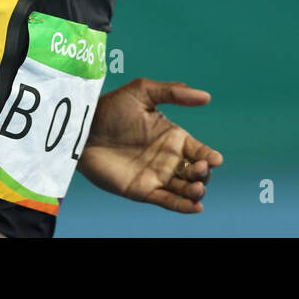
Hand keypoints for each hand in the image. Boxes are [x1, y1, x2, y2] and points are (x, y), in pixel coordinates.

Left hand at [77, 78, 223, 213]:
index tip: (215, 159)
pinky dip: (182, 206)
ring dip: (196, 191)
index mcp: (173, 137)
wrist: (83, 128)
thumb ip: (174, 92)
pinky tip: (195, 207)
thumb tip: (206, 96)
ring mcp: (156, 176)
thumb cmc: (111, 107)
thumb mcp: (143, 91)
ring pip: (185, 189)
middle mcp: (168, 159)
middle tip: (199, 169)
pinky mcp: (142, 190)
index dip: (210, 156)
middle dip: (203, 174)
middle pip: (197, 172)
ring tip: (197, 189)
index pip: (200, 150)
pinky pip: (167, 201)